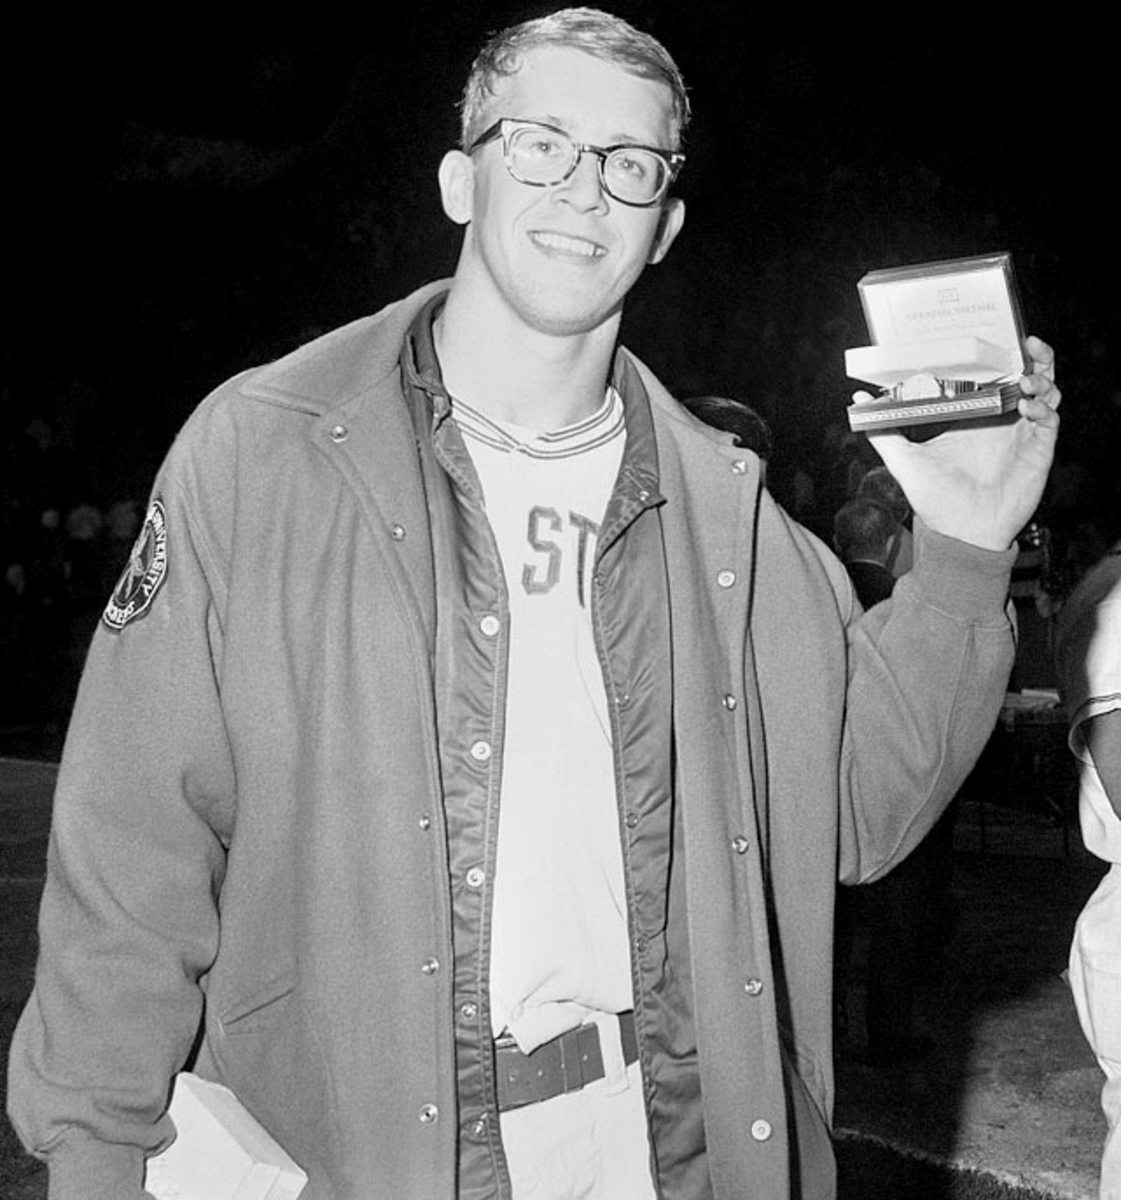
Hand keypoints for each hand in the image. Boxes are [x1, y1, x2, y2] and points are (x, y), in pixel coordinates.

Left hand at [860, 336, 1059, 550]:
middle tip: (1027, 342)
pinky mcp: (1038, 451)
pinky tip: (1026, 406)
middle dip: (1034, 356)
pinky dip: (1043, 408)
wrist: (960, 532)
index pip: (994, 375)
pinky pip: (1050, 421)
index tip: (993, 335)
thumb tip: (858, 403)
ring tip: (1026, 378)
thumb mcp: (903, 459)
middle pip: (1029, 375)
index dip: (999, 354)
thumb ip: (882, 431)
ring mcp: (1023, 433)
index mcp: (976, 414)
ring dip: (1041, 379)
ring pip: (1047, 392)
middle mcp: (1002, 419)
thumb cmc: (934, 498)